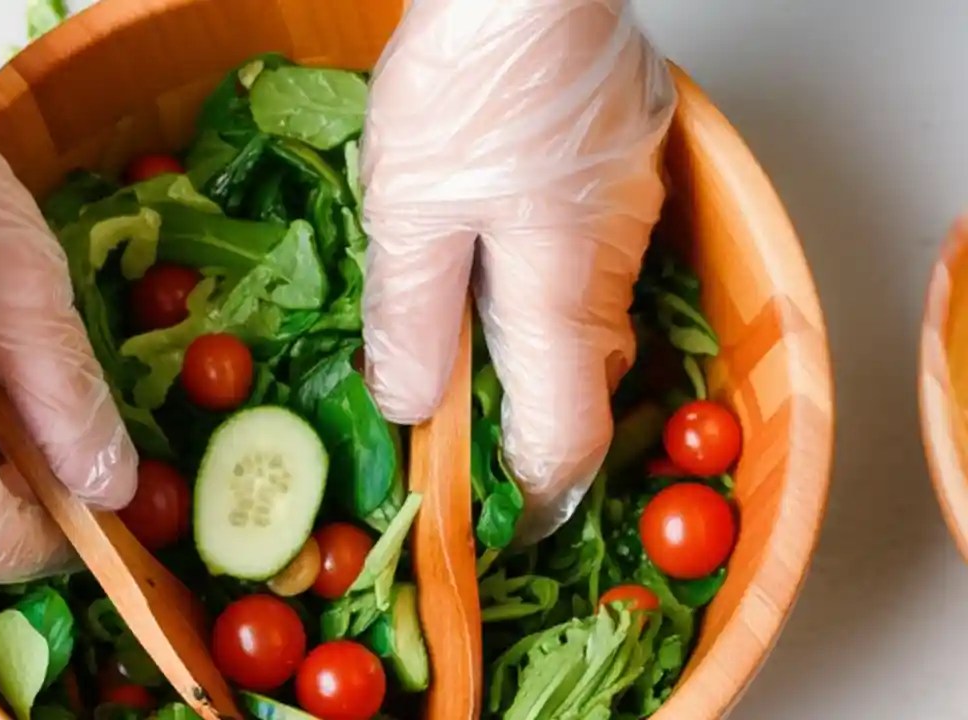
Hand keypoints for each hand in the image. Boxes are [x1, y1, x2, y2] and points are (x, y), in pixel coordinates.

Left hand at [360, 0, 675, 542]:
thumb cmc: (471, 81)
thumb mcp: (409, 210)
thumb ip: (414, 320)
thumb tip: (415, 407)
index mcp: (559, 297)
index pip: (565, 439)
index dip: (530, 494)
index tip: (492, 515)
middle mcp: (611, 270)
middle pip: (574, 382)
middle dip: (512, 409)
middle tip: (442, 401)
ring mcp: (629, 218)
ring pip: (580, 316)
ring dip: (519, 336)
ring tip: (448, 307)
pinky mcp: (624, 173)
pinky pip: (587, 257)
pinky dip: (537, 275)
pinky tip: (487, 236)